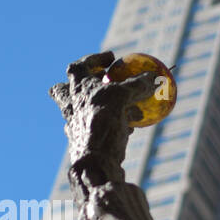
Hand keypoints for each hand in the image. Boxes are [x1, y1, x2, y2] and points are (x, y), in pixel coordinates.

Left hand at [49, 51, 154, 165]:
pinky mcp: (85, 142)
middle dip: (75, 86)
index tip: (112, 59)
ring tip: (123, 108)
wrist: (95, 160)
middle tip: (95, 83)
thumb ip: (137, 85)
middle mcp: (71, 105)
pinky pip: (97, 130)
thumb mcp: (123, 97)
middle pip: (63, 90)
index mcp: (75, 88)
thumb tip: (155, 76)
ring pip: (82, 111)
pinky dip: (111, 125)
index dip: (95, 59)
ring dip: (99, 107)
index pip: (79, 66)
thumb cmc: (103, 122)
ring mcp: (75, 125)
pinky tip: (129, 128)